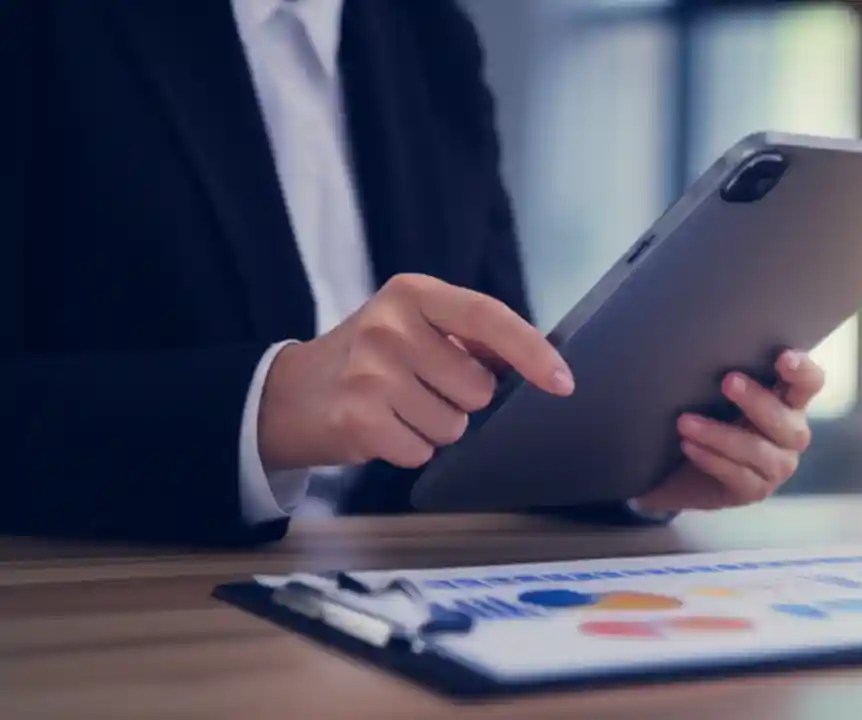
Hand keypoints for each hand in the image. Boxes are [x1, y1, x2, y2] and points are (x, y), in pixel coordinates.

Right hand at [258, 274, 573, 471]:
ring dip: (434, 427)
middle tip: (419, 387)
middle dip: (460, 399)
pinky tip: (380, 428)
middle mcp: (390, 326)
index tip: (563, 381)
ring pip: (453, 426)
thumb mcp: (412, 324)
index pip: (488, 317)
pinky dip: (408, 448)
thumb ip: (471, 336)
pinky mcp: (358, 419)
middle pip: (478, 388)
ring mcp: (370, 373)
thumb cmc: (367, 359)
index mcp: (412, 294)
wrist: (288, 394)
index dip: (532, 351)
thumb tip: (539, 359)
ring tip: (396, 408)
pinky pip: (421, 451)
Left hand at [633, 350, 823, 512]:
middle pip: (786, 420)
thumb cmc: (708, 416)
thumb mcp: (717, 391)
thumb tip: (699, 335)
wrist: (682, 468)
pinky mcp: (754, 491)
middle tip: (727, 382)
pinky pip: (737, 476)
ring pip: (757, 451)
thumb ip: (726, 369)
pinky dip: (710, 459)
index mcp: (789, 401)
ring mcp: (777, 466)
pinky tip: (688, 446)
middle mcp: (791, 434)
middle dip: (757, 401)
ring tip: (685, 422)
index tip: (783, 358)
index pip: (809, 383)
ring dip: (720, 435)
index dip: (802, 371)